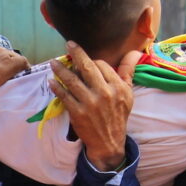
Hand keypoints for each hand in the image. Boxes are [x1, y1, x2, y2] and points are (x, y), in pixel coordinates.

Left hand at [50, 42, 135, 171]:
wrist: (109, 141)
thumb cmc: (118, 115)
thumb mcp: (128, 93)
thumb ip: (128, 72)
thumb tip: (135, 52)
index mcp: (117, 86)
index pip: (102, 65)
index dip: (92, 61)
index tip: (85, 61)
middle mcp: (104, 93)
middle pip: (87, 68)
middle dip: (76, 54)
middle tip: (68, 45)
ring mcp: (90, 103)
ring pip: (72, 81)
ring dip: (61, 70)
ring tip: (53, 63)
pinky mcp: (77, 113)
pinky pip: (64, 96)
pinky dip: (56, 88)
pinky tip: (51, 81)